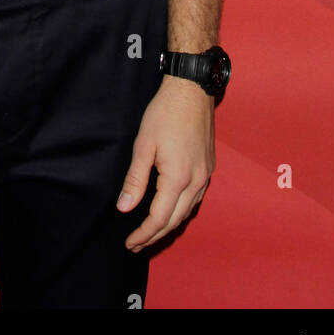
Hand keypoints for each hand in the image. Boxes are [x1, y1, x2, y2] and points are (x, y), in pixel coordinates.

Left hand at [116, 75, 214, 250]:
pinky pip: (196, 199)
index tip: (129, 243)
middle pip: (175, 220)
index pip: (159, 218)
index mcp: (178, 178)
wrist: (192, 89)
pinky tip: (171, 210)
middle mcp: (196, 181)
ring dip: (169, 225)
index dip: (143, 234)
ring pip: (188, 212)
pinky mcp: (209, 166)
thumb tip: (125, 208)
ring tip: (151, 233)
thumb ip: (135, 179)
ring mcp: (205, 175)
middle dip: (155, 236)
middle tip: (136, 244)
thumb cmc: (165, 113)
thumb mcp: (144, 144)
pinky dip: (181, 211)